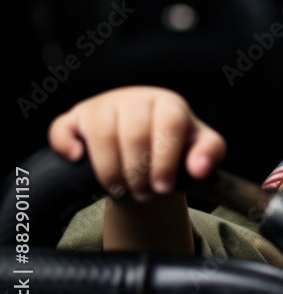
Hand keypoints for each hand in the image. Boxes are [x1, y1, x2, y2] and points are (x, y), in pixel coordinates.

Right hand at [48, 85, 226, 202]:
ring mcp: (102, 106)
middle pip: (134, 133)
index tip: (164, 187)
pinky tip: (79, 160)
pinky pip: (62, 128)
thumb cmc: (176, 143)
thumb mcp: (201, 145)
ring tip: (122, 191)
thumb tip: (199, 169)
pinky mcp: (75, 118)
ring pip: (100, 134)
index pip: (168, 125)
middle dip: (139, 173)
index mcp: (167, 103)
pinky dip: (66, 145)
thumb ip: (209, 153)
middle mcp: (133, 98)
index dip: (165, 160)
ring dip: (110, 170)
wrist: (145, 142)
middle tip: (145, 195)